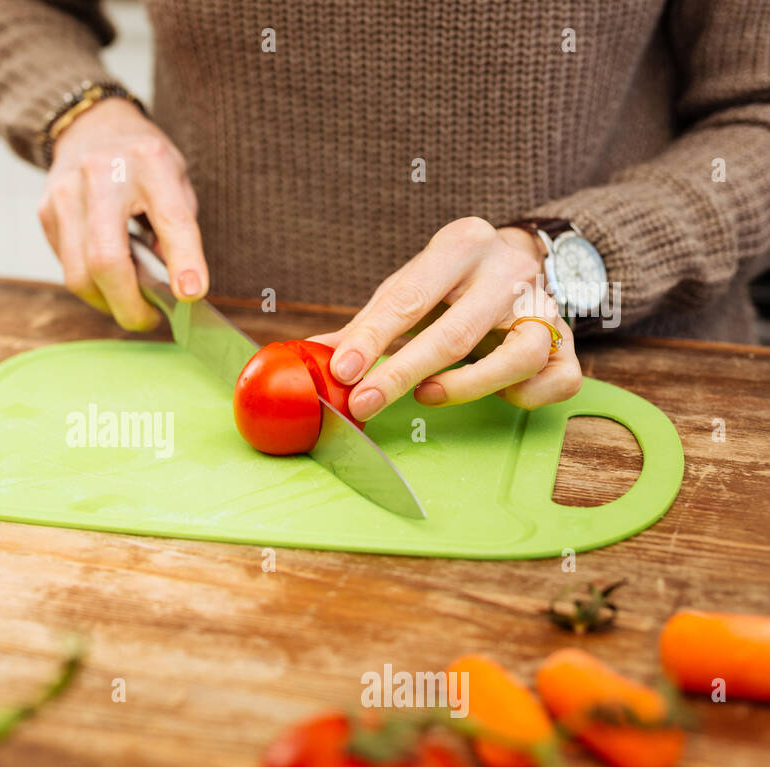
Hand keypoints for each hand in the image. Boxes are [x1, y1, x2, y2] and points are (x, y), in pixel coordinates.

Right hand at [38, 99, 207, 330]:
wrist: (91, 126)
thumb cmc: (142, 161)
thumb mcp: (175, 180)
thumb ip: (178, 229)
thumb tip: (176, 287)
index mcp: (150, 162)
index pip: (171, 219)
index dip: (184, 260)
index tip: (190, 294)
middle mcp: (101, 174)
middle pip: (107, 260)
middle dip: (129, 304)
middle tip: (148, 319)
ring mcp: (66, 194)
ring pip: (79, 275)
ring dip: (107, 302)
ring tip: (129, 301)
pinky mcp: (46, 212)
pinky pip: (67, 267)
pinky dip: (90, 284)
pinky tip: (107, 276)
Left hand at [310, 217, 582, 420]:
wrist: (524, 255)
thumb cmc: (453, 280)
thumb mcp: (410, 284)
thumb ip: (370, 322)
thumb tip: (314, 354)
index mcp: (461, 245)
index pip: (410, 297)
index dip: (372, 337)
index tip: (343, 370)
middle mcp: (507, 270)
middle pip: (456, 332)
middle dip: (402, 373)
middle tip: (364, 403)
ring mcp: (545, 304)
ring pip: (519, 357)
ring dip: (467, 387)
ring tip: (428, 395)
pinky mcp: (569, 338)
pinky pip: (558, 379)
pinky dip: (525, 396)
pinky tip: (495, 394)